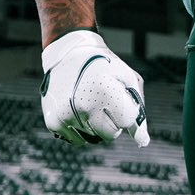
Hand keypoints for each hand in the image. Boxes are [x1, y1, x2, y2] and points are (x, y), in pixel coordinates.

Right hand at [41, 30, 149, 146]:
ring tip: (88, 102)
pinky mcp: (53, 122)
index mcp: (105, 91)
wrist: (68, 53)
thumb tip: (142, 141)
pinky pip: (77, 140)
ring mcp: (66, 115)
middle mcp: (84, 105)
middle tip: (104, 103)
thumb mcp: (127, 78)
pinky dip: (80, 129)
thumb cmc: (103, 66)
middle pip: (110, 135)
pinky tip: (77, 109)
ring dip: (95, 126)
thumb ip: (138, 109)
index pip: (126, 121)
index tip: (119, 99)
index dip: (126, 111)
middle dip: (112, 122)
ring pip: (93, 139)